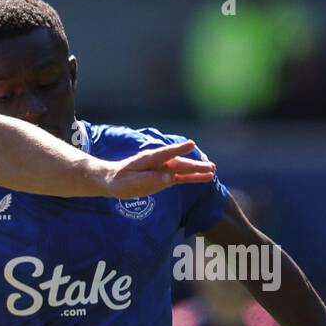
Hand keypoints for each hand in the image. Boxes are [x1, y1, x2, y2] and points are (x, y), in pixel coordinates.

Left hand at [100, 139, 214, 198]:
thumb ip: (150, 179)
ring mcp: (163, 169)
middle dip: (194, 165)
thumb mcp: (131, 181)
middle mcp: (159, 162)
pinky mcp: (164, 177)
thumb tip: (170, 178)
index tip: (191, 144)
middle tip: (210, 166)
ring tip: (213, 170)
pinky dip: (192, 177)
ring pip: (183, 169)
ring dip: (197, 170)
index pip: (166, 153)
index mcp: (148, 159)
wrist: (112, 180)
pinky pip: (181, 177)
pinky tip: (205, 177)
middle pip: (179, 162)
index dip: (178, 149)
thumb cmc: (119, 180)